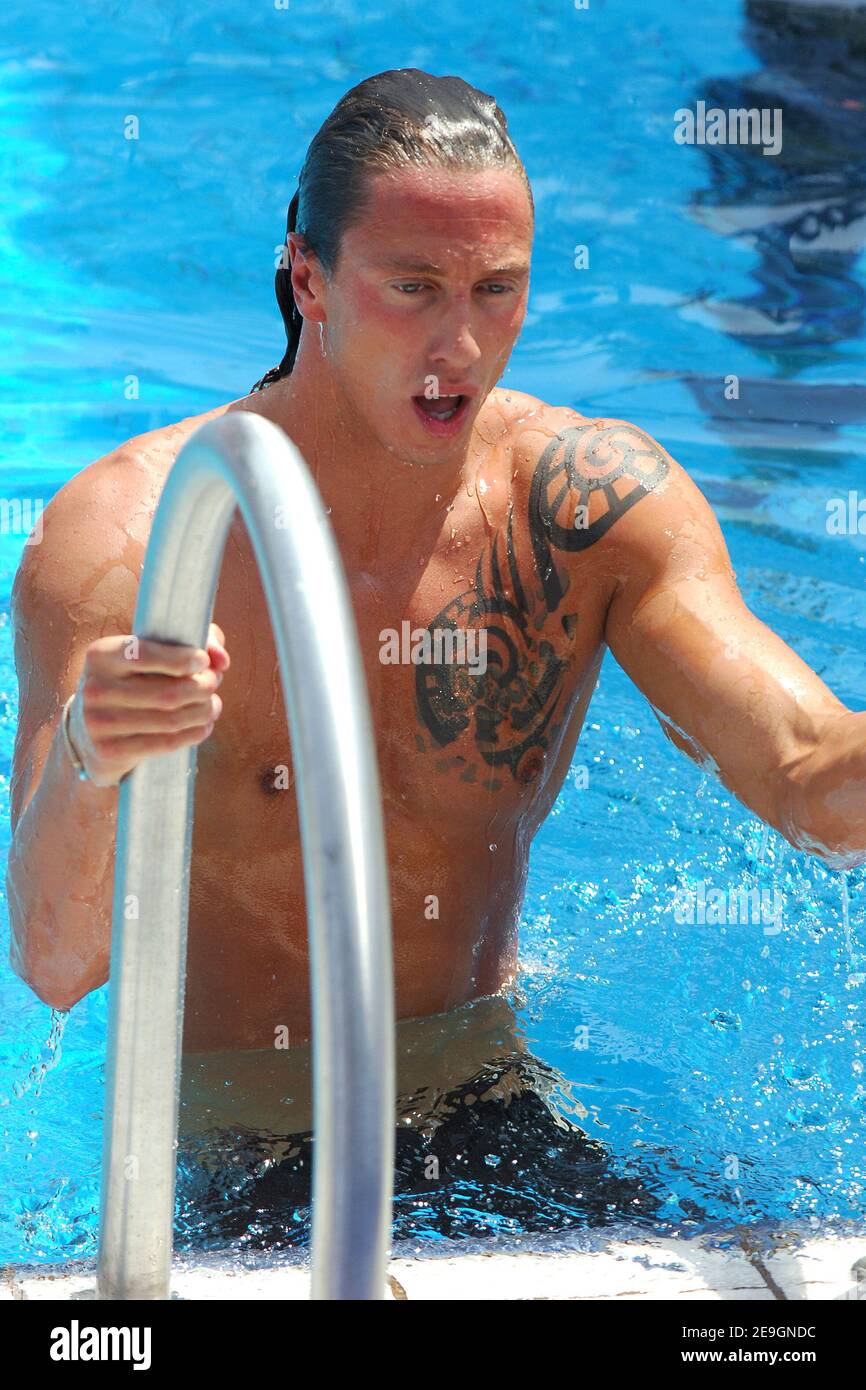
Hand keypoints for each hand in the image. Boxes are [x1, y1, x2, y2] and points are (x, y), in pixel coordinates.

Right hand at [66, 622, 229, 786]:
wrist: (91, 732)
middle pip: (166, 692)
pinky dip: (193, 734)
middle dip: (202, 687)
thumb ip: (190, 641)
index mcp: (101, 655)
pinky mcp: (110, 751)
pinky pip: (164, 743)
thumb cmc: (134, 682)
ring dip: (203, 712)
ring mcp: (99, 723)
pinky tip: (203, 726)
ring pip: (170, 720)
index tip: (203, 661)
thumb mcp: (151, 654)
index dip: (180, 659)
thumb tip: (220, 658)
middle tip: (213, 684)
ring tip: (212, 706)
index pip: (144, 654)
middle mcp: (95, 688)